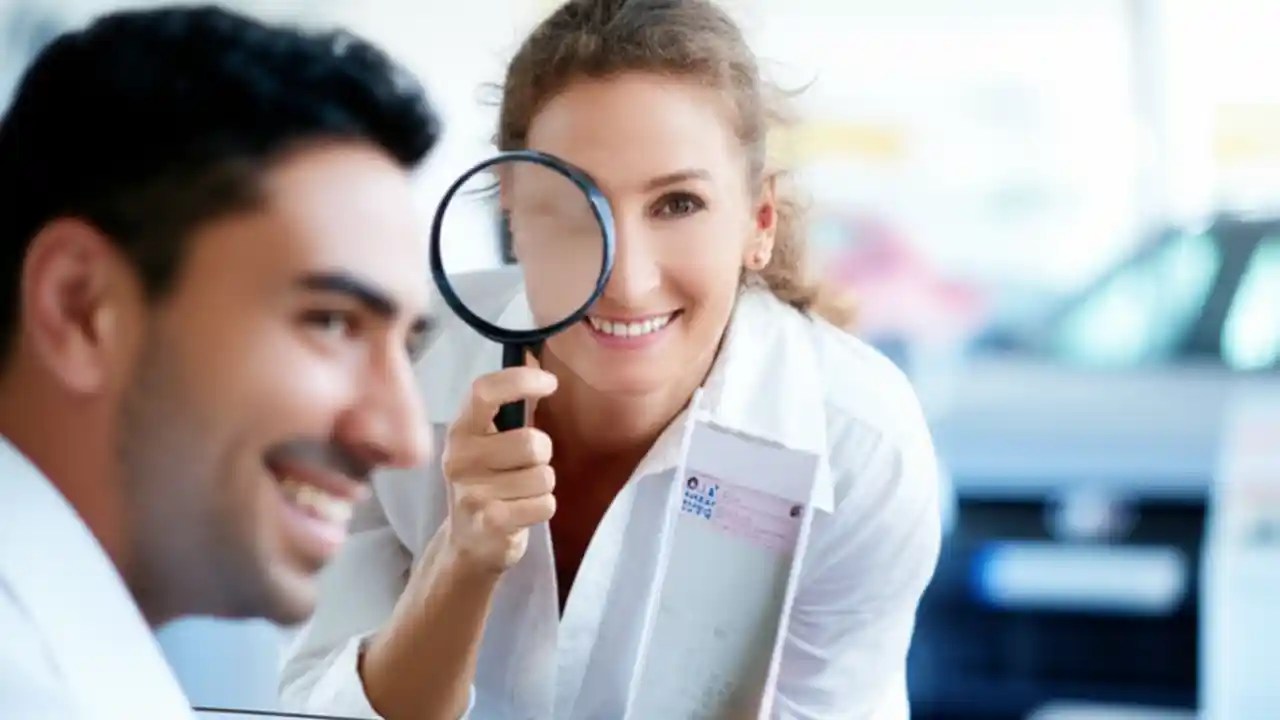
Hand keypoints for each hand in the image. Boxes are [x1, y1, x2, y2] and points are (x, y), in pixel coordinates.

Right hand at [439, 360, 557, 576]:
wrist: (468, 543)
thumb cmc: (487, 483)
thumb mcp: (486, 442)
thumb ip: (509, 410)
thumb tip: (541, 370)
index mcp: (461, 430)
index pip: (485, 391)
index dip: (521, 381)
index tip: (550, 383)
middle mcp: (459, 458)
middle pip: (532, 442)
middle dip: (543, 454)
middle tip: (525, 466)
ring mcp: (472, 492)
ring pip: (543, 476)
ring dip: (542, 485)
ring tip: (520, 493)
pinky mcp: (490, 522)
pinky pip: (545, 503)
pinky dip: (543, 508)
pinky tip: (522, 513)